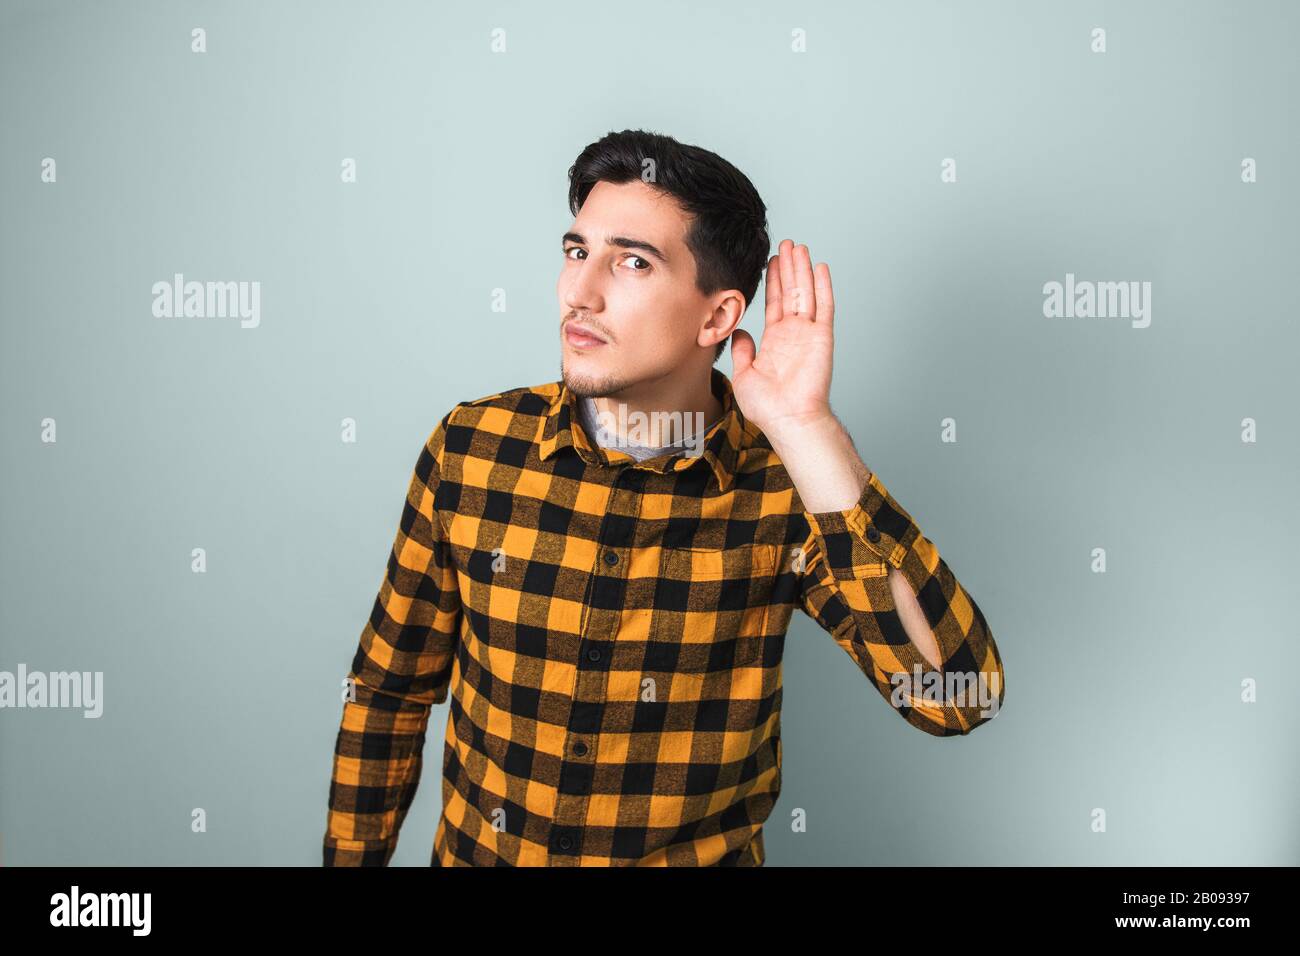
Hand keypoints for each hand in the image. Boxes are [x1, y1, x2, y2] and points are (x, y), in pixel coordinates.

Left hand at [730, 239, 834, 438]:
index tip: (771, 261)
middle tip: (786, 243)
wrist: (788, 419)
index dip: (773, 281)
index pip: (774, 303)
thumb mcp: (744, 375)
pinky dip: (823, 286)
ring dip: (802, 269)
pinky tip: (820, 267)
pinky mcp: (822, 337)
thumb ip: (742, 351)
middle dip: (788, 267)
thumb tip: (739, 332)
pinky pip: (823, 307)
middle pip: (790, 292)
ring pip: (805, 293)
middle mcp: (794, 333)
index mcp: (776, 341)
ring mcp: (809, 334)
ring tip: (798, 247)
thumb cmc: (768, 406)